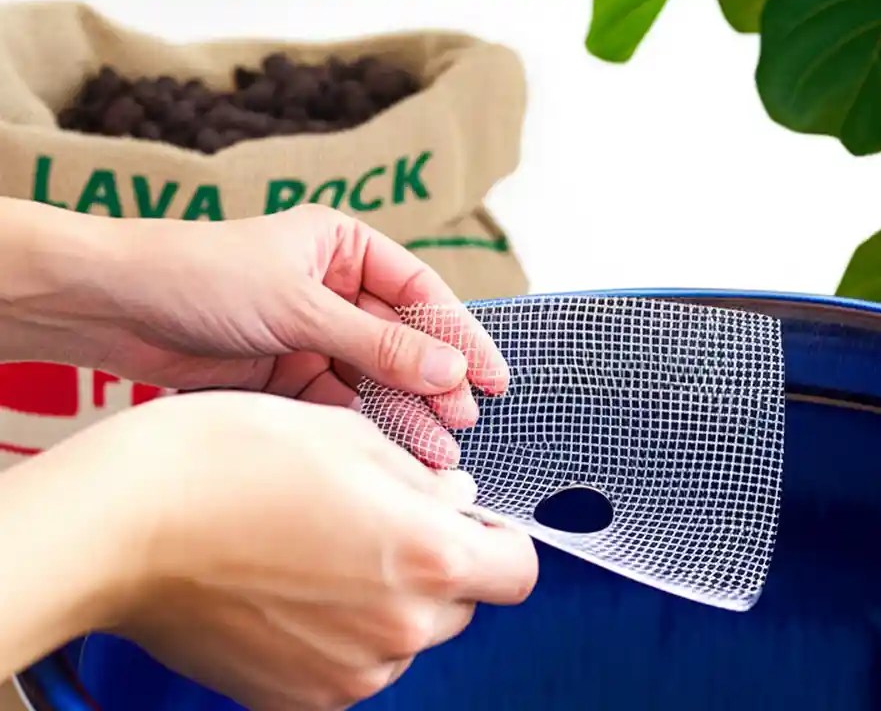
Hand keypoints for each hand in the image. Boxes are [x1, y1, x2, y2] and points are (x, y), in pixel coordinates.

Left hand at [0, 199, 505, 465]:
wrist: (111, 307)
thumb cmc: (200, 276)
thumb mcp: (301, 307)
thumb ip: (379, 343)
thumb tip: (451, 372)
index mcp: (344, 247)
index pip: (420, 293)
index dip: (460, 337)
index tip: (492, 379)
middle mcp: (333, 289)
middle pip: (402, 341)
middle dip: (434, 384)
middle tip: (463, 425)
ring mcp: (310, 334)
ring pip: (373, 379)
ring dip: (403, 414)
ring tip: (435, 455)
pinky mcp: (284, 375)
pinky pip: (338, 404)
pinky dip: (363, 427)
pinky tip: (388, 453)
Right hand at [18, 390, 536, 710]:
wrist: (120, 525)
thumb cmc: (225, 463)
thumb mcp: (350, 437)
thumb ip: (423, 480)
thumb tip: (458, 500)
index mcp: (429, 556)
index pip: (517, 570)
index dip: (500, 540)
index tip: (473, 524)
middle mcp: (399, 627)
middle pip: (461, 605)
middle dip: (437, 565)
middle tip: (377, 522)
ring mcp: (348, 672)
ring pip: (403, 637)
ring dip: (386, 601)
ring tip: (319, 550)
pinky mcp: (297, 698)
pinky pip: (350, 667)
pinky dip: (339, 635)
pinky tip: (293, 589)